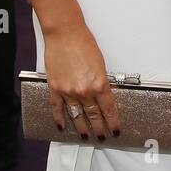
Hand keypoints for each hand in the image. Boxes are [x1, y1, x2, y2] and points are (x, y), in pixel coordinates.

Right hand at [43, 23, 120, 139]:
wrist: (65, 33)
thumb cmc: (84, 43)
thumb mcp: (101, 64)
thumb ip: (102, 82)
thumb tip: (104, 95)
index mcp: (99, 84)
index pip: (109, 109)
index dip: (113, 121)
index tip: (115, 130)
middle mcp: (84, 91)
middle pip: (93, 115)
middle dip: (99, 127)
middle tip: (101, 136)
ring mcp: (68, 91)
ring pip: (76, 115)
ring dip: (81, 127)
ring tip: (85, 136)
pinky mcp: (55, 88)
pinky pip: (57, 108)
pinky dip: (60, 118)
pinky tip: (62, 126)